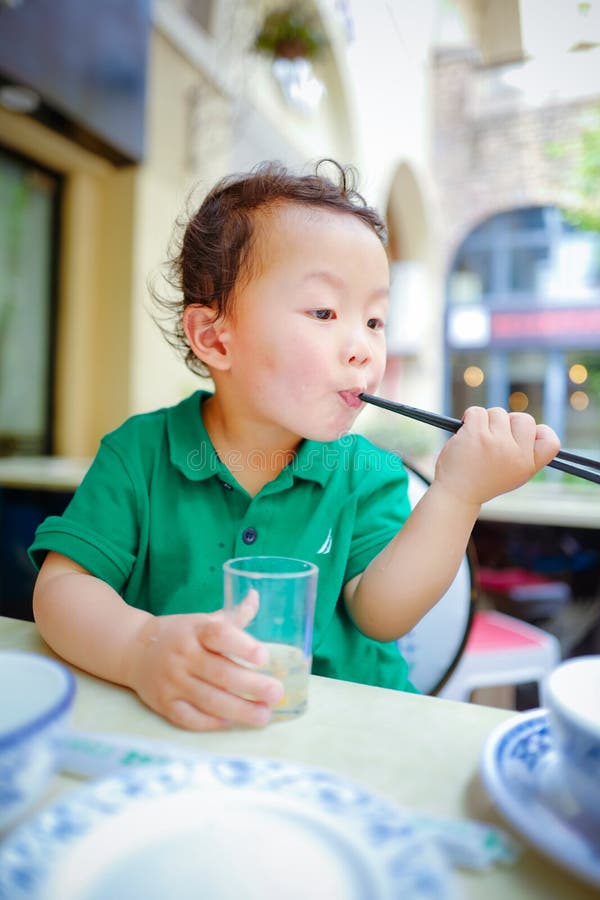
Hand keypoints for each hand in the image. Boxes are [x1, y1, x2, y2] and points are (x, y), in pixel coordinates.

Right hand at [125, 593, 283, 731]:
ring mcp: (172, 681)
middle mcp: (183, 655)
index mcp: (196, 630)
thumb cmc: (180, 634)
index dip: (242, 646)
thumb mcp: (203, 620)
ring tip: (263, 715)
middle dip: (251, 686)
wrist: (133, 649)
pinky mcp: (164, 703)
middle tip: (276, 693)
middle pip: (220, 673)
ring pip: (209, 699)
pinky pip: (189, 718)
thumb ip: (233, 614)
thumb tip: (255, 595)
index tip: (264, 656)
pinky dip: (211, 722)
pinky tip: (231, 722)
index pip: (219, 635)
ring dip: (239, 710)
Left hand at [433, 406, 559, 505]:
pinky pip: (478, 411)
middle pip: (524, 419)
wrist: (455, 494)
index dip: (542, 432)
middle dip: (508, 422)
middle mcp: (516, 455)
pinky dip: (470, 417)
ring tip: (476, 440)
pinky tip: (465, 432)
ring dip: (486, 420)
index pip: (551, 442)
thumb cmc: (481, 481)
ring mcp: (497, 443)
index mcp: (528, 466)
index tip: (525, 435)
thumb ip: (524, 454)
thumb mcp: (511, 475)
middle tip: (493, 435)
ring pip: (498, 413)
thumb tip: (534, 427)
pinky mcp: (477, 435)